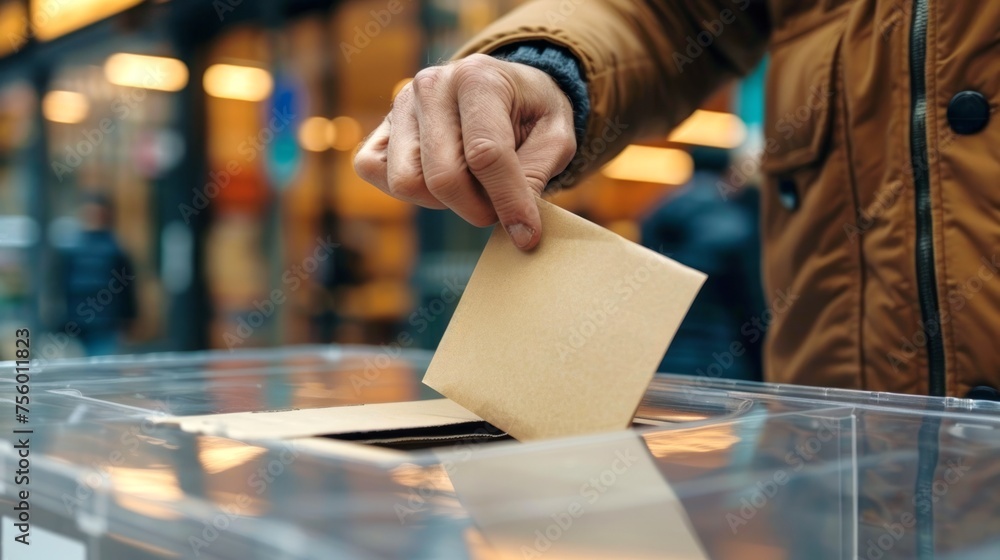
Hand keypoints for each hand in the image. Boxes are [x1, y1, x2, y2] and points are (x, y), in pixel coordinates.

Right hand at [354, 54, 576, 249]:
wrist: (504, 90)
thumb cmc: (531, 114)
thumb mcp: (555, 137)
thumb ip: (536, 175)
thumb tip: (518, 226)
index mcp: (479, 78)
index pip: (486, 154)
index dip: (508, 202)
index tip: (527, 235)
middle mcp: (431, 86)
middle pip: (444, 177)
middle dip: (477, 209)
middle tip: (498, 208)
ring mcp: (399, 106)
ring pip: (408, 182)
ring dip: (443, 202)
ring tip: (470, 187)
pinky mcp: (380, 129)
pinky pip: (376, 174)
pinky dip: (410, 192)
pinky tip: (439, 181)